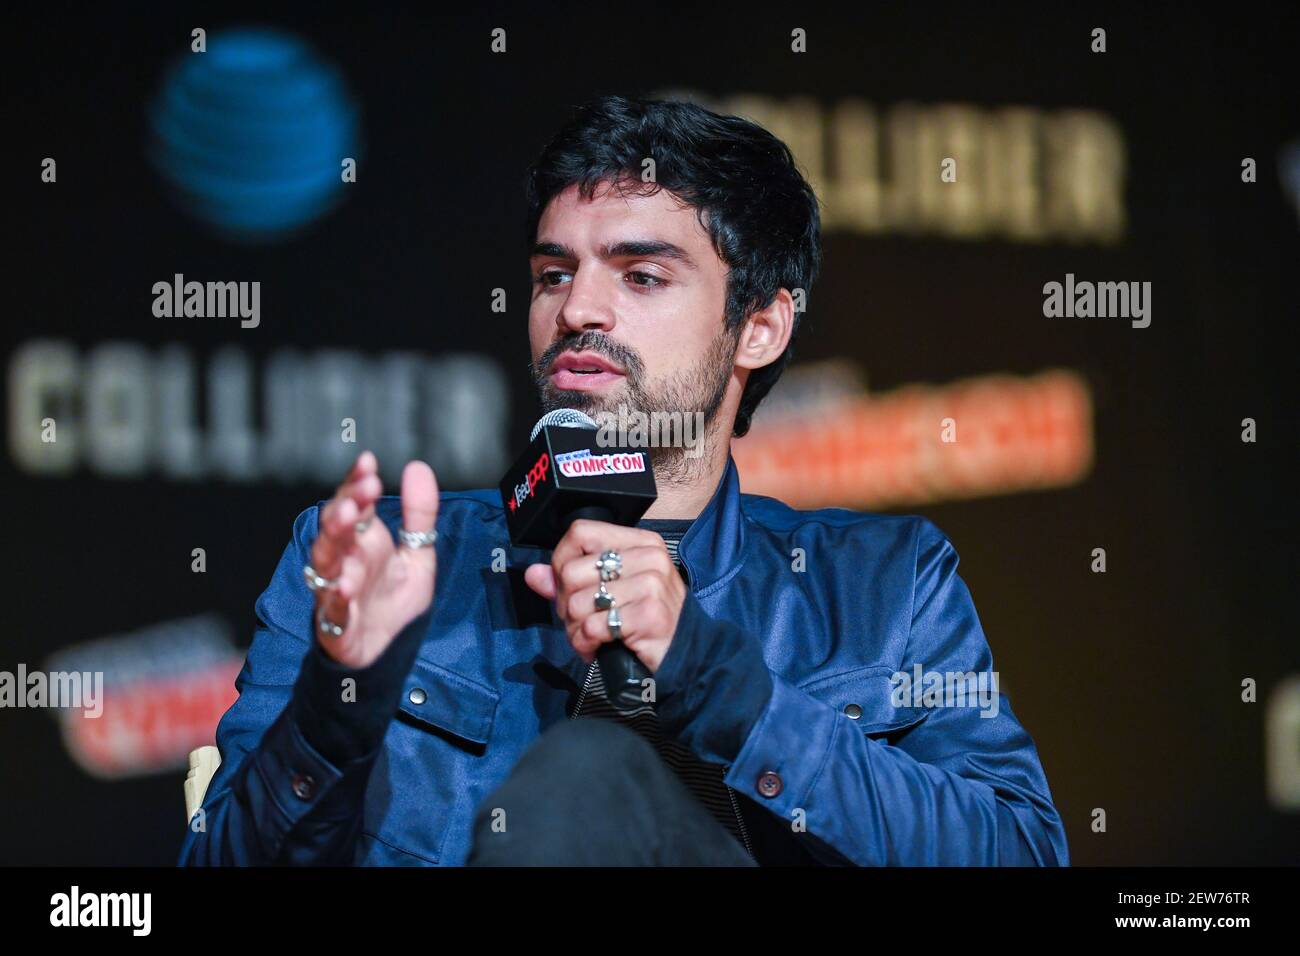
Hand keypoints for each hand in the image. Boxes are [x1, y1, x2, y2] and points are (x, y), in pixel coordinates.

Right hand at [310, 450, 438, 668]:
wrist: (386, 651)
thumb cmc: (393, 598)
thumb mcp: (418, 554)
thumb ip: (420, 514)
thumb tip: (418, 466)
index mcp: (364, 540)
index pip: (355, 503)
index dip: (357, 482)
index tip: (368, 463)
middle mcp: (346, 560)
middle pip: (336, 526)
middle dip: (346, 505)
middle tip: (363, 490)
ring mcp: (337, 589)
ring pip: (326, 560)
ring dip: (334, 539)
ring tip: (347, 519)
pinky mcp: (336, 623)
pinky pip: (333, 608)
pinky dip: (337, 597)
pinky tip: (345, 585)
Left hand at [524, 519, 685, 671]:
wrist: (687, 654)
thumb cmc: (648, 620)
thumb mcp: (613, 592)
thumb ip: (571, 581)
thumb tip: (534, 574)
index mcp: (640, 542)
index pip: (581, 532)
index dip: (561, 560)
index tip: (565, 586)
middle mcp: (648, 557)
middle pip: (572, 571)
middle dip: (566, 605)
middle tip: (579, 621)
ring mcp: (651, 584)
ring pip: (579, 602)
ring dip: (575, 630)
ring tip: (589, 638)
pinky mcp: (649, 614)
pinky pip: (593, 626)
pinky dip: (587, 644)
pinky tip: (597, 648)